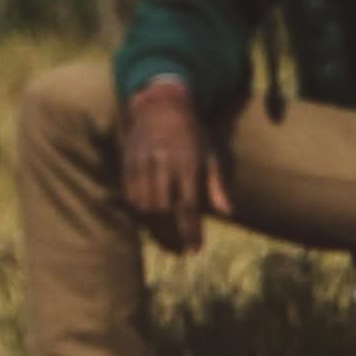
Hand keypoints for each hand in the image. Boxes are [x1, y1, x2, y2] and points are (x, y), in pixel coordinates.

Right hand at [121, 80, 231, 254]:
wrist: (160, 106)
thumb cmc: (191, 135)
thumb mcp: (210, 155)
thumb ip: (216, 185)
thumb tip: (228, 213)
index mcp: (186, 163)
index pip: (188, 205)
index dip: (190, 231)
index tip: (194, 249)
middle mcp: (162, 163)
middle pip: (161, 209)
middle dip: (169, 234)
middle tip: (178, 250)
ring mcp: (142, 163)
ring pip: (142, 205)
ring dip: (153, 228)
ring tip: (164, 240)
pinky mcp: (127, 162)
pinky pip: (129, 194)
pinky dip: (138, 212)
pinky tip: (148, 222)